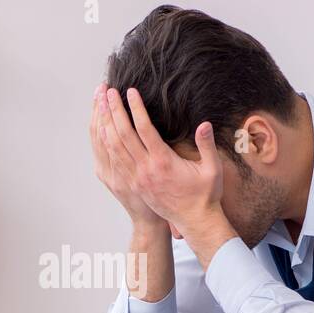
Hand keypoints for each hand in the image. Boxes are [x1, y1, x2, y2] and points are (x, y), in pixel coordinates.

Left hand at [100, 87, 228, 240]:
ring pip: (113, 147)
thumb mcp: (213, 170)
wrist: (193, 222)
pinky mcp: (131, 184)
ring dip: (105, 124)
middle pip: (123, 135)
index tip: (130, 91)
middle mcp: (145, 169)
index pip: (144, 129)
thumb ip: (207, 145)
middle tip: (108, 91)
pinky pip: (113, 160)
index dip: (135, 108)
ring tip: (100, 104)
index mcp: (163, 162)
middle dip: (114, 110)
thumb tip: (205, 124)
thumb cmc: (205, 195)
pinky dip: (105, 142)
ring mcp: (135, 178)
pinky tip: (102, 128)